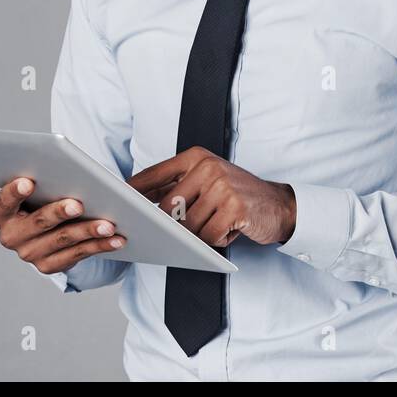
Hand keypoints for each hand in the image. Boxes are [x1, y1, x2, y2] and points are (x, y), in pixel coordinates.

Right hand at [0, 170, 126, 274]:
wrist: (48, 227)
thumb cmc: (40, 195)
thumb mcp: (30, 184)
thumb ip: (18, 172)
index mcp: (0, 214)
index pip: (4, 203)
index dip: (14, 193)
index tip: (29, 181)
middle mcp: (11, 237)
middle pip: (37, 223)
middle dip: (58, 213)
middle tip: (78, 204)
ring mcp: (30, 254)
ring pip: (63, 240)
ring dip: (88, 231)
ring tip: (109, 224)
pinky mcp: (49, 266)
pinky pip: (78, 255)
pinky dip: (100, 246)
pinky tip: (116, 239)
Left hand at [126, 147, 296, 247]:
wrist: (279, 205)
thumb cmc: (236, 196)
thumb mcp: (206, 181)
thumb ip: (176, 187)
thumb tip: (138, 202)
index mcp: (196, 157)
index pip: (155, 174)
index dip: (134, 190)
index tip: (116, 202)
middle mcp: (207, 167)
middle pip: (168, 208)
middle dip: (172, 226)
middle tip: (177, 234)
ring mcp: (222, 186)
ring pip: (188, 226)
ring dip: (200, 234)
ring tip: (218, 224)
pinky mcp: (234, 207)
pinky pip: (208, 236)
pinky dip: (216, 240)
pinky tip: (230, 229)